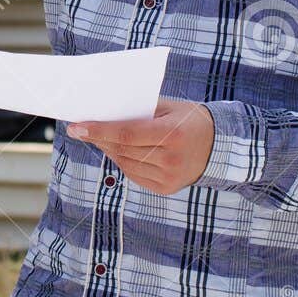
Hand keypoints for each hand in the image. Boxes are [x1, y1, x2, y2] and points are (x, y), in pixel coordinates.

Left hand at [66, 97, 214, 195]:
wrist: (220, 146)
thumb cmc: (190, 119)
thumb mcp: (169, 108)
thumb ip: (141, 110)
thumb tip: (105, 112)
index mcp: (173, 135)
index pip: (127, 134)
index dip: (99, 130)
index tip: (77, 127)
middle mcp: (171, 160)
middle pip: (123, 150)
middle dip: (98, 139)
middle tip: (80, 129)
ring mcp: (169, 177)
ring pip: (125, 164)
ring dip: (108, 150)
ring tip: (97, 137)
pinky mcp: (166, 188)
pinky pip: (134, 174)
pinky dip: (122, 161)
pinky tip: (116, 150)